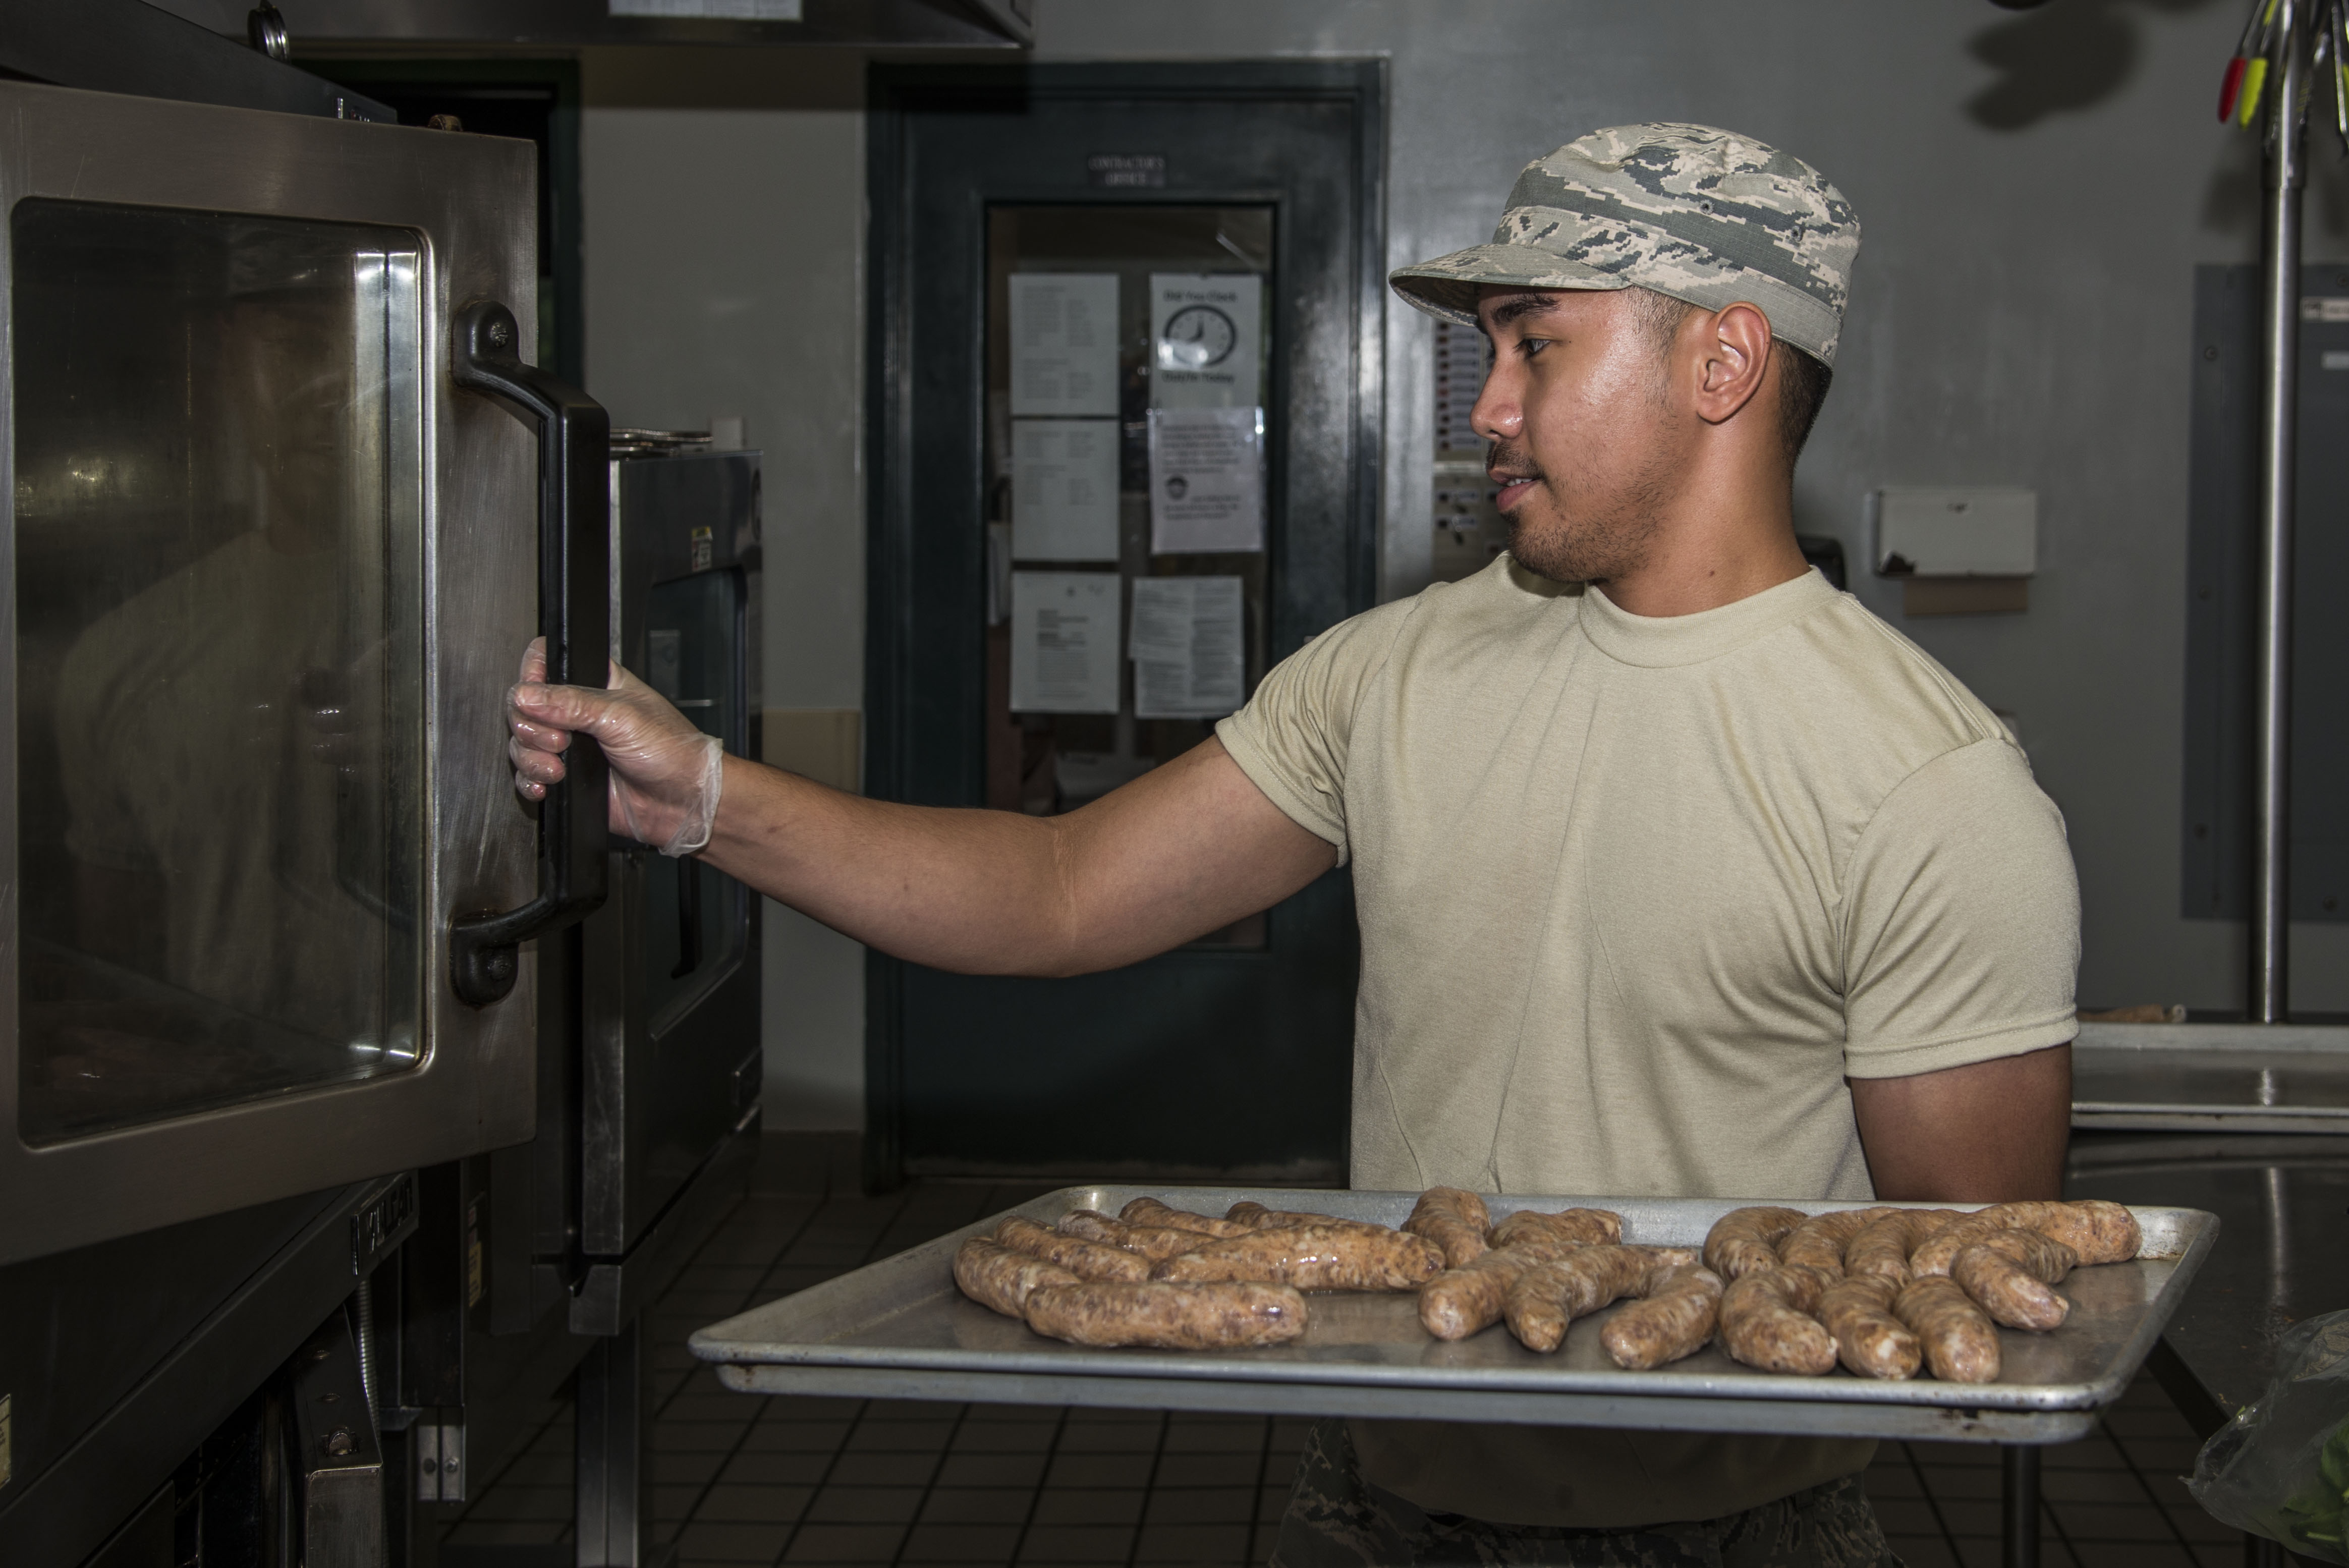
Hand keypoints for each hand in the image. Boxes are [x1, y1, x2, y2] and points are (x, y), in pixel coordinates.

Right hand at [505, 637, 724, 855]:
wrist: (685, 801)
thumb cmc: (673, 750)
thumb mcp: (622, 717)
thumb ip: (572, 703)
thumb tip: (528, 695)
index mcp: (596, 682)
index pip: (546, 663)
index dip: (531, 676)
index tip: (534, 695)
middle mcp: (578, 711)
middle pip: (525, 706)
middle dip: (531, 727)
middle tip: (560, 741)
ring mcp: (570, 745)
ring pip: (523, 742)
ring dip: (532, 757)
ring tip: (559, 768)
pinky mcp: (566, 777)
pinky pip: (528, 775)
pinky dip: (529, 780)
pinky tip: (546, 784)